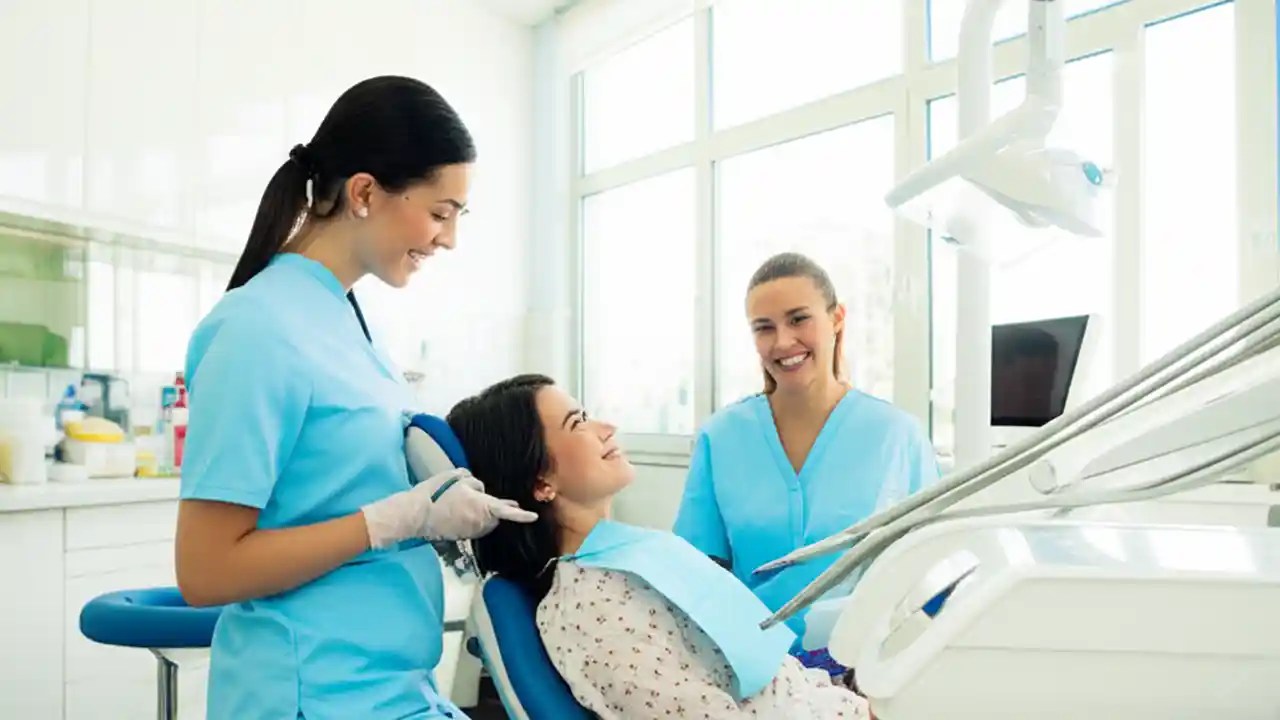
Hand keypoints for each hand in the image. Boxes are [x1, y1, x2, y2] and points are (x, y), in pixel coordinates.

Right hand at [423, 471, 537, 539]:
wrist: (416, 514)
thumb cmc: (437, 493)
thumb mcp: (457, 477)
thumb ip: (474, 482)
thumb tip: (478, 490)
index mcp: (482, 506)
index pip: (507, 511)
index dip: (522, 514)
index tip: (534, 516)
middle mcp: (480, 522)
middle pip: (495, 516)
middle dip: (494, 509)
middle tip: (488, 501)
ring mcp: (470, 531)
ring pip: (484, 523)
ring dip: (481, 515)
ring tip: (464, 503)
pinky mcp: (461, 537)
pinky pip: (472, 527)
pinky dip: (469, 520)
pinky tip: (456, 512)